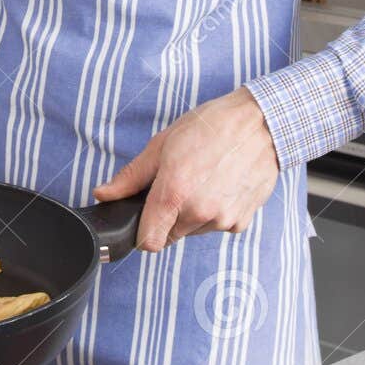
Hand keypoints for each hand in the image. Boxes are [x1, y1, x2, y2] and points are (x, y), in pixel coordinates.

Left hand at [93, 87, 279, 251]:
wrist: (261, 123)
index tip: (146, 219)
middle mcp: (199, 213)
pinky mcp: (242, 221)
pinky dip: (217, 212)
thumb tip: (104, 194)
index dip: (143, 232)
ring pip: (195, 230)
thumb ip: (131, 176)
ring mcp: (222, 219)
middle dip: (169, 216)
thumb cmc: (212, 126)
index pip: (148, 242)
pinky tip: (222, 185)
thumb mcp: (163, 144)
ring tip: (204, 180)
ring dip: (194, 214)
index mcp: (174, 193)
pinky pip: (219, 225)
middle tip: (180, 184)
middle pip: (171, 235)